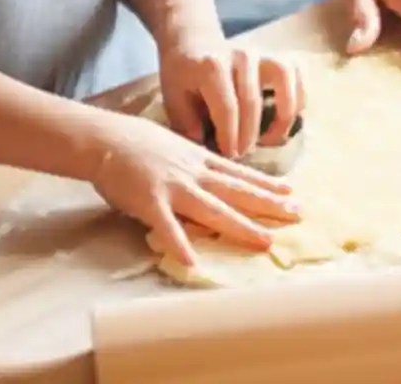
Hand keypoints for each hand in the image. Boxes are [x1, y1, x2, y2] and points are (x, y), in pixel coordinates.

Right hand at [91, 112, 299, 265]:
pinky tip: (194, 262)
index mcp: (198, 158)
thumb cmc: (133, 140)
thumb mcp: (173, 143)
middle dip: (269, 205)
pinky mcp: (150, 202)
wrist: (102, 138)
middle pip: (237, 192)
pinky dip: (180, 244)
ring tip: (266, 240)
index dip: (267, 184)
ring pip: (214, 210)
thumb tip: (210, 172)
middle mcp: (193, 173)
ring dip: (242, 226)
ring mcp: (173, 188)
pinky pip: (167, 227)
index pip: (239, 173)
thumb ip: (192, 161)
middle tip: (298, 215)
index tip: (291, 192)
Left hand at [158, 37, 304, 158]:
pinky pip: (298, 74)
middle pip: (253, 102)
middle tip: (242, 155)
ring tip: (271, 140)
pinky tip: (286, 119)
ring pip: (284, 80)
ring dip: (282, 116)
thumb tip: (207, 151)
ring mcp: (262, 53)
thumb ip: (187, 125)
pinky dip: (299, 98)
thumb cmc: (184, 77)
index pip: (227, 108)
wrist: (193, 44)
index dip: (230, 138)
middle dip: (249, 136)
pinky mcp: (278, 54)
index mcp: (211, 66)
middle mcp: (240, 55)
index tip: (228, 156)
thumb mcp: (174, 99)